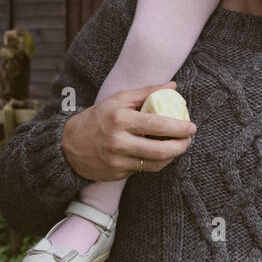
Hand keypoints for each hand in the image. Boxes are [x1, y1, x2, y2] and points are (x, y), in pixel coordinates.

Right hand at [61, 82, 197, 181]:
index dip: (179, 127)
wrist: (69, 145)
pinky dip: (157, 162)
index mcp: (120, 119)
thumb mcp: (119, 99)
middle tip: (189, 139)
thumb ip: (147, 92)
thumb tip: (173, 87)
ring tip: (179, 146)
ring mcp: (117, 161)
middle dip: (181, 146)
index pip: (157, 124)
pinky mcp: (117, 174)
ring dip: (172, 156)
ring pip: (155, 163)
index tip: (191, 126)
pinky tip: (162, 154)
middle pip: (160, 150)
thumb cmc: (99, 117)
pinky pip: (144, 170)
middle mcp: (118, 142)